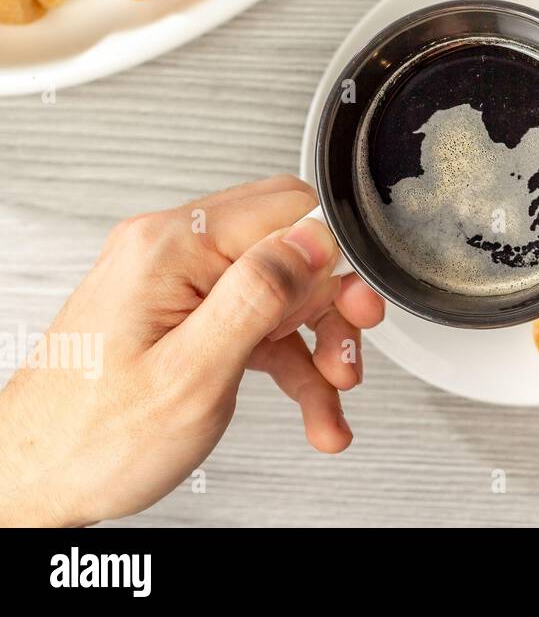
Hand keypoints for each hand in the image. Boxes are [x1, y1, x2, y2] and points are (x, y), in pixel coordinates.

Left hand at [0, 175, 383, 526]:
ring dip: (315, 343)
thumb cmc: (91, 441)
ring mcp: (172, 283)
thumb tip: (314, 239)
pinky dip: (287, 362)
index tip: (353, 305)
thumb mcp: (193, 373)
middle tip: (350, 347)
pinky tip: (311, 405)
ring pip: (278, 291)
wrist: (32, 481)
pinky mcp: (177, 314)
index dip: (332, 258)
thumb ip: (258, 295)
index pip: (285, 210)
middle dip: (331, 303)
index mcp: (169, 249)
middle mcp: (168, 253)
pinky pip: (252, 322)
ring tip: (332, 396)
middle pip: (287, 248)